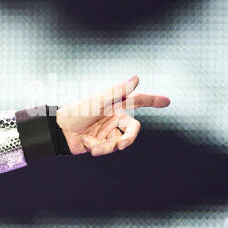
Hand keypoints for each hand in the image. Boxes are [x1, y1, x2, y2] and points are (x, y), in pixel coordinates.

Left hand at [55, 75, 169, 155]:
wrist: (59, 130)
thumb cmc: (77, 111)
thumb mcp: (98, 101)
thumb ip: (118, 91)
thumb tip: (137, 78)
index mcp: (116, 105)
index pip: (138, 101)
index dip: (153, 100)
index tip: (167, 101)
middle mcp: (115, 118)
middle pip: (132, 129)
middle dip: (128, 139)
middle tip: (121, 145)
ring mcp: (109, 131)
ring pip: (119, 142)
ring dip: (106, 146)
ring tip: (92, 145)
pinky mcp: (102, 143)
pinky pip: (108, 148)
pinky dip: (98, 148)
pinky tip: (86, 144)